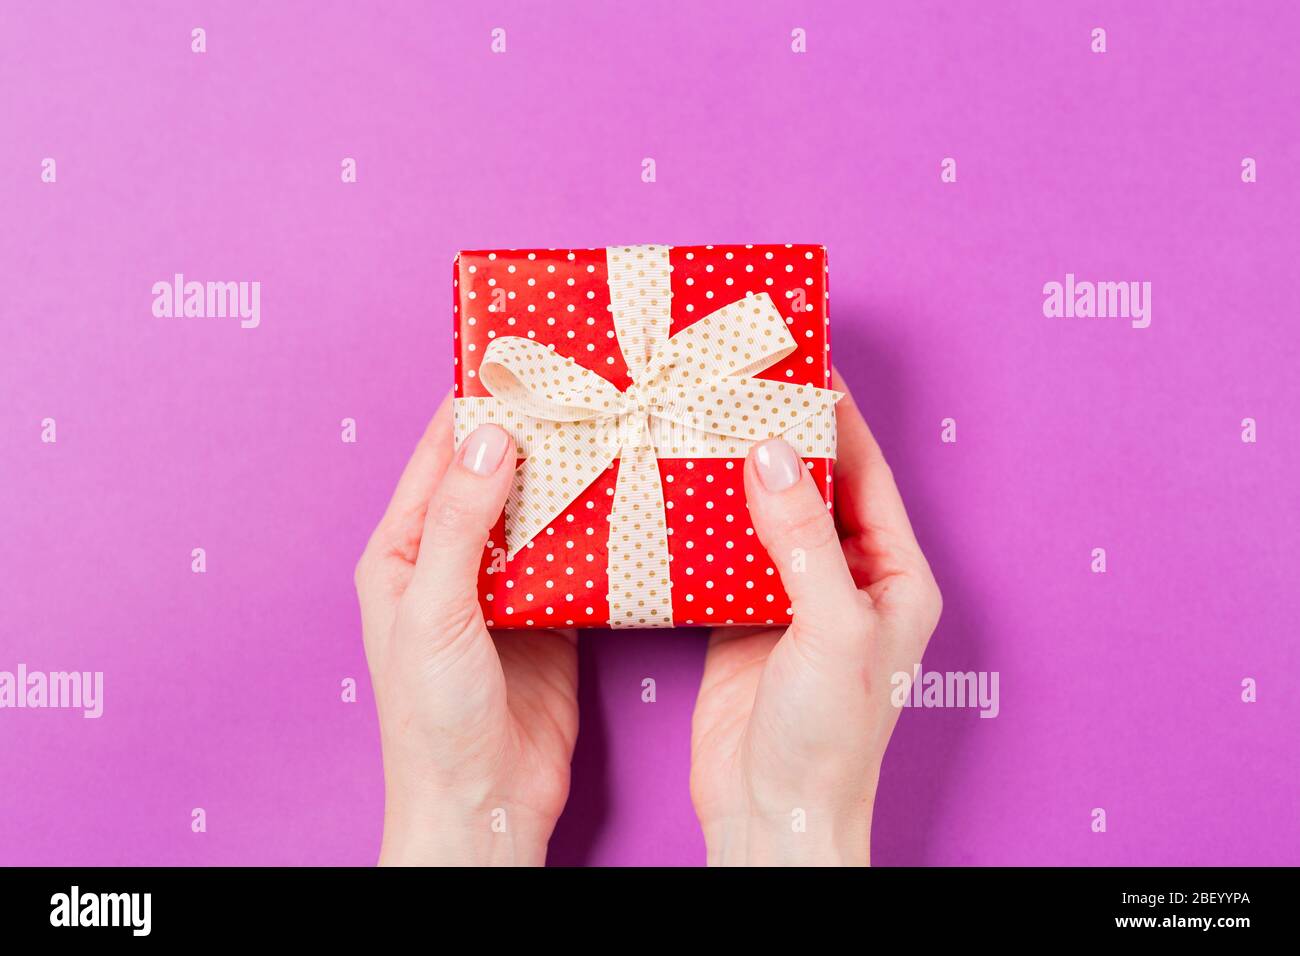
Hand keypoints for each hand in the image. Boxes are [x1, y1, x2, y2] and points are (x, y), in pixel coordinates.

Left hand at [354, 395, 578, 865]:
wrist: (483, 805)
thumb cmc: (434, 718)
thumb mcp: (436, 611)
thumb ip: (461, 524)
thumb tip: (492, 437)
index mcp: (403, 554)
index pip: (439, 460)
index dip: (475, 409)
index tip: (520, 360)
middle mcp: (452, 564)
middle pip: (495, 479)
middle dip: (534, 436)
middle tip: (585, 388)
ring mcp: (505, 591)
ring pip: (539, 514)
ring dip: (569, 478)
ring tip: (614, 428)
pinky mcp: (552, 619)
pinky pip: (573, 559)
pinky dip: (595, 528)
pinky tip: (626, 496)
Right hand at [690, 371, 941, 864]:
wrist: (773, 815)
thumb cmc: (828, 737)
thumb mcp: (830, 628)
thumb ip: (804, 539)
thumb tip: (772, 453)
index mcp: (894, 577)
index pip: (866, 475)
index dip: (837, 417)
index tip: (802, 363)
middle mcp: (848, 580)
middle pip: (815, 487)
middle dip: (782, 436)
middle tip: (740, 381)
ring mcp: (794, 598)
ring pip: (768, 516)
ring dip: (739, 473)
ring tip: (703, 418)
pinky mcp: (744, 619)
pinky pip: (728, 554)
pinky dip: (706, 520)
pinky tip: (679, 485)